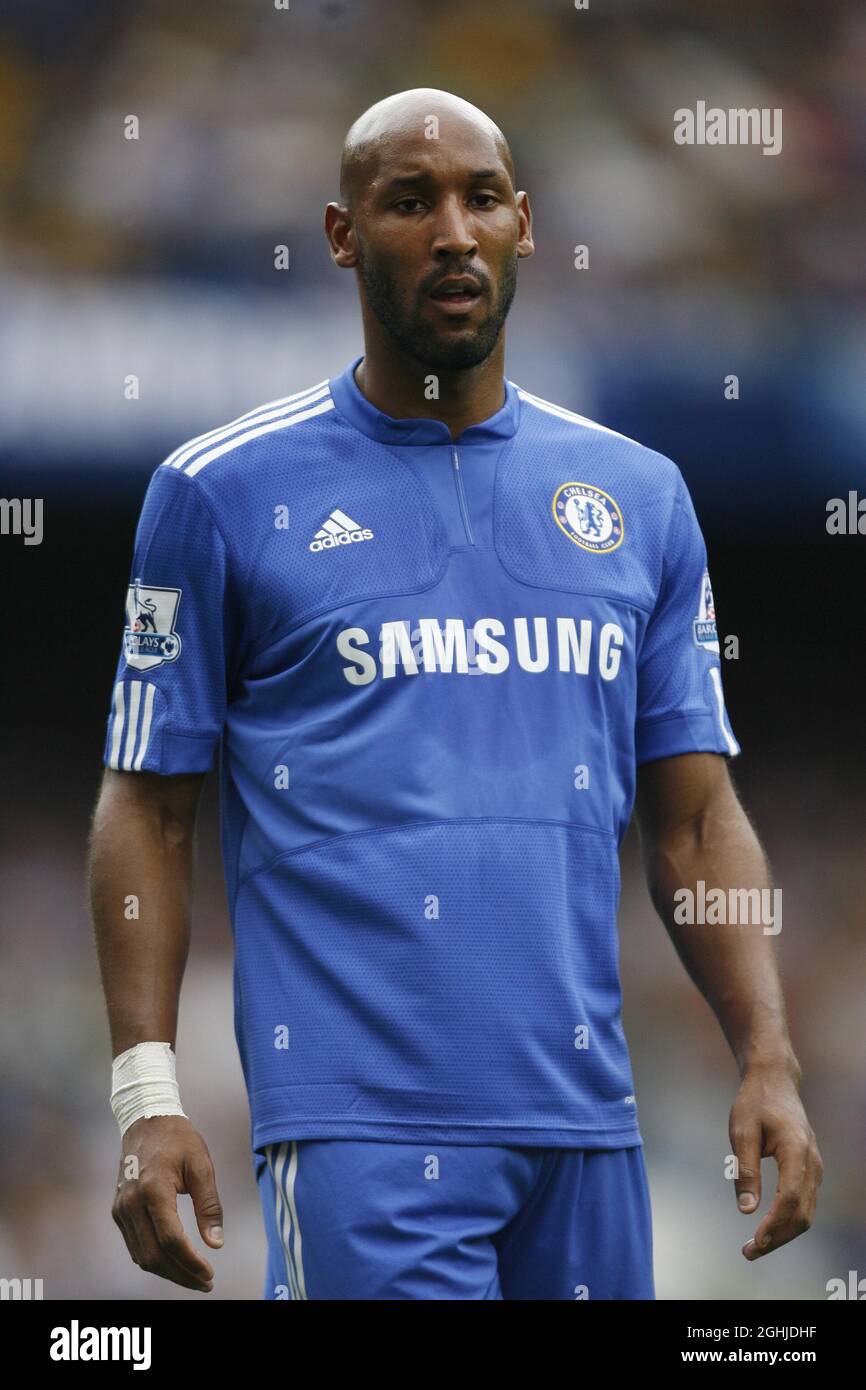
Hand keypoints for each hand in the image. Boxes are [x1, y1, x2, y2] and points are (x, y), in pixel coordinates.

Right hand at [112, 1115, 223, 1291]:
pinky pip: (135, 1245)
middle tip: (205, 1282)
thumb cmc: (178, 1139)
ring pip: (142, 1256)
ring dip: (168, 1271)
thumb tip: (216, 1244)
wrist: (146, 1119)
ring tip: (194, 1276)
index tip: (210, 1273)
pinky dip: (154, 1259)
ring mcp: (121, 1209)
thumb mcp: (202, 1166)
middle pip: (154, 1255)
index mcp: (153, 1189)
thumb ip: (209, 1206)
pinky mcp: (118, 1211)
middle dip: (181, 1274)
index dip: (191, 1262)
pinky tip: (175, 1261)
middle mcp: (131, 1203)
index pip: (171, 1240)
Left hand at [729, 1063, 822, 1259]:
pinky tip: (768, 1228)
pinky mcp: (810, 1169)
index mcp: (795, 1150)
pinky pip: (805, 1203)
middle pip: (802, 1213)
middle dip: (778, 1238)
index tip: (755, 1242)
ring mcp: (814, 1166)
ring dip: (783, 1233)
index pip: (789, 1198)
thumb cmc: (754, 1103)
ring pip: (806, 1212)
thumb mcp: (741, 1131)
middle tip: (749, 1252)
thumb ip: (745, 1170)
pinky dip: (788, 1220)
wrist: (774, 1081)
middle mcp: (812, 1162)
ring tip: (755, 1246)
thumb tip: (747, 1211)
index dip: (774, 1225)